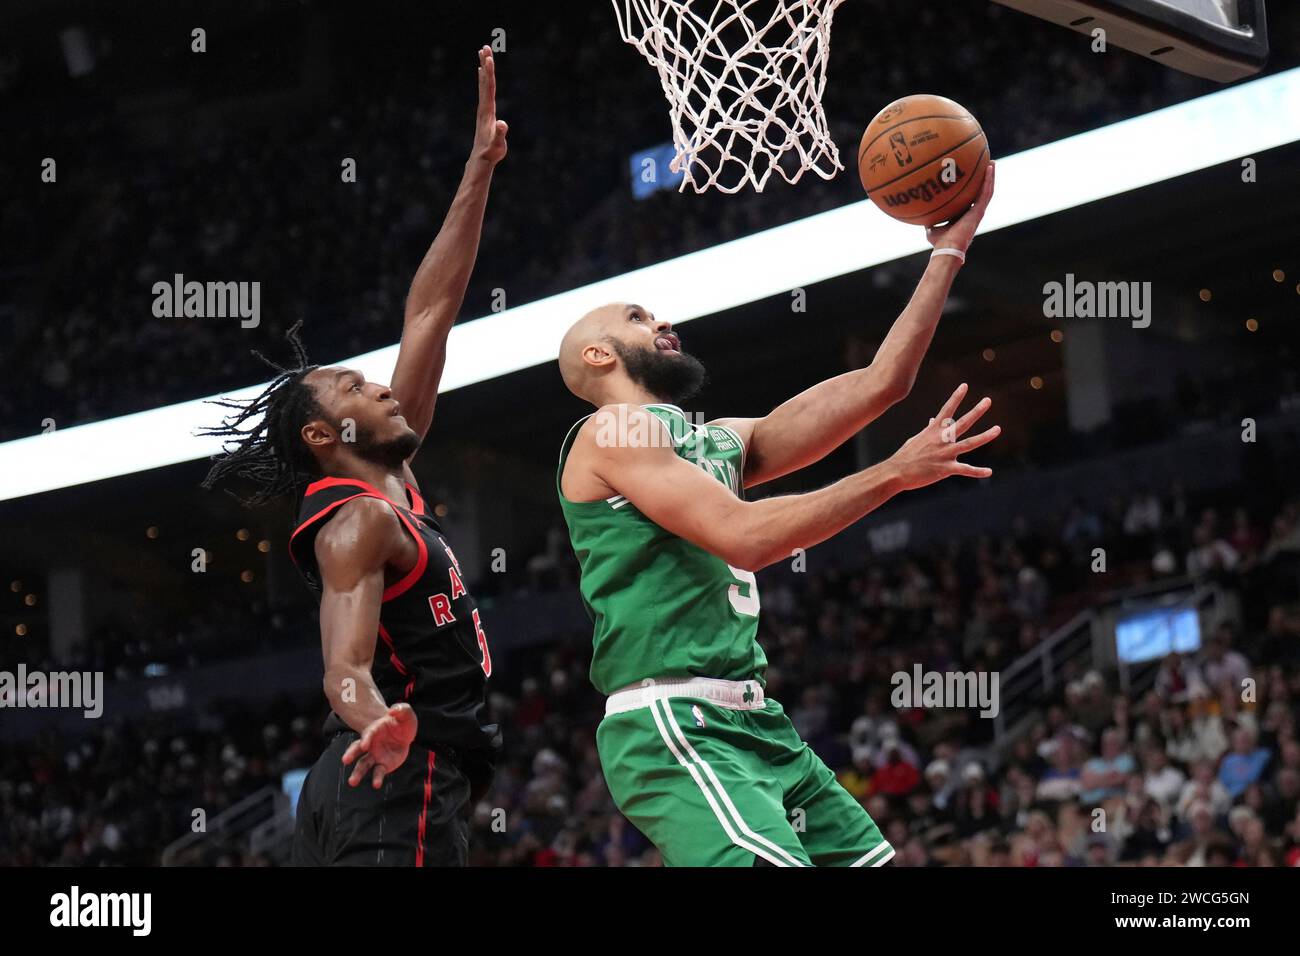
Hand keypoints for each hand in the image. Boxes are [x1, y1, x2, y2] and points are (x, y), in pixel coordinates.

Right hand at [342, 703, 417, 788]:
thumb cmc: (401, 722)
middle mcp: (370, 744)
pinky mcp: (383, 765)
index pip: (368, 734)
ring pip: (363, 764)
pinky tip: (376, 785)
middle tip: (345, 760)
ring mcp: (375, 756)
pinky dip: (377, 778)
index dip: (366, 739)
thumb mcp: (405, 713)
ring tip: (352, 782)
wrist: (404, 734)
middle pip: (357, 749)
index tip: (364, 745)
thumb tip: (393, 710)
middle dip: (351, 754)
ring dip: (357, 773)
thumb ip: (401, 710)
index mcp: (374, 730)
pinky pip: (378, 772)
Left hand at [472, 46, 507, 164]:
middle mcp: (483, 107)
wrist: (481, 160)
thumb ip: (500, 135)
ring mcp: (483, 109)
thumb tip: (502, 124)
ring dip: (484, 69)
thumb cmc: (491, 153)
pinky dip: (484, 80)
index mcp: (487, 111)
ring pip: (483, 84)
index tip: (489, 58)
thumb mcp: (497, 146)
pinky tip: (482, 74)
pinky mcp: (485, 113)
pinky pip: (484, 91)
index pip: (489, 88)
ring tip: (483, 54)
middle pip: (485, 82)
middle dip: (486, 64)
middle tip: (485, 47)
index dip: (490, 73)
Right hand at [889, 383, 999, 490]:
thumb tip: (932, 419)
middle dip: (977, 411)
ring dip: (985, 436)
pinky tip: (989, 472)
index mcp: (933, 431)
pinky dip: (978, 471)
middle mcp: (941, 440)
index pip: (947, 410)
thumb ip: (928, 429)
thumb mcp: (917, 439)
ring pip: (969, 443)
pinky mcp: (946, 468)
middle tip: (988, 400)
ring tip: (997, 429)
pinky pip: (965, 470)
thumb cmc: (906, 455)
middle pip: (963, 422)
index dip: (956, 397)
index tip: (965, 386)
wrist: (896, 472)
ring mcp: (945, 454)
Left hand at [926, 160, 994, 253]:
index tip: (971, 177)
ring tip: (992, 162)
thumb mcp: (931, 228)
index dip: (972, 188)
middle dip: (984, 179)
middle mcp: (973, 212)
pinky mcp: (979, 211)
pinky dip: (989, 180)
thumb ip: (929, 219)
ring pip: (987, 190)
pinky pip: (987, 192)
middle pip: (981, 192)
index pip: (970, 199)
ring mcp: (978, 211)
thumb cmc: (939, 242)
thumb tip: (920, 212)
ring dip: (990, 176)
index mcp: (964, 215)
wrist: (947, 248)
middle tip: (986, 164)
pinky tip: (989, 168)